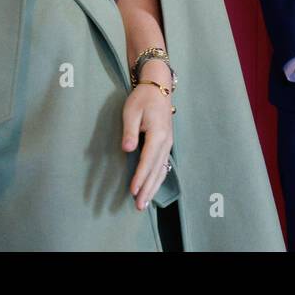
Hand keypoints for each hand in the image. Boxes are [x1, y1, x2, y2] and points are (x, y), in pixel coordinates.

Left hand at [121, 59, 173, 209]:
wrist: (158, 87)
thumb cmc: (142, 98)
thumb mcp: (131, 111)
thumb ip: (129, 131)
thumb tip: (127, 149)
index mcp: (157, 134)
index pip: (147, 160)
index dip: (140, 176)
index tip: (133, 190)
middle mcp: (166, 142)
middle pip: (156, 170)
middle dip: (147, 189)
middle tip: (139, 206)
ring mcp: (168, 144)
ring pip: (162, 170)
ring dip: (154, 188)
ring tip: (145, 203)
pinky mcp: (166, 145)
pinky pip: (163, 166)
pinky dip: (158, 180)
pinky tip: (152, 189)